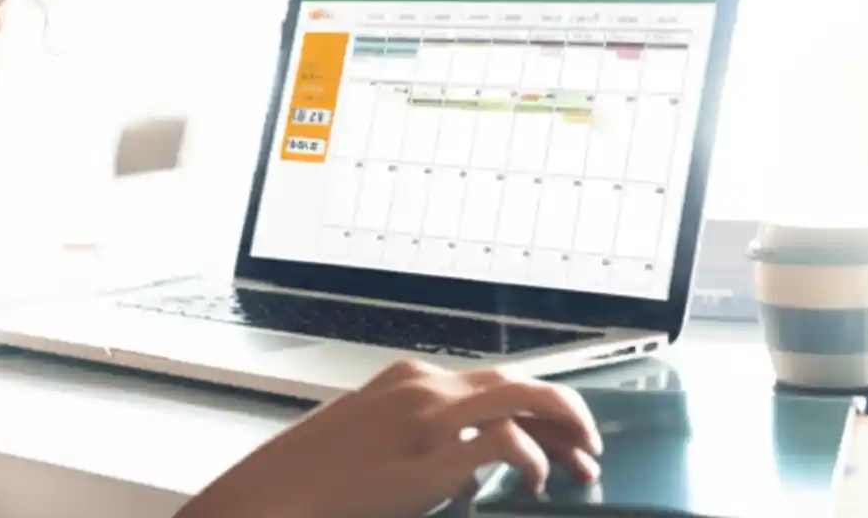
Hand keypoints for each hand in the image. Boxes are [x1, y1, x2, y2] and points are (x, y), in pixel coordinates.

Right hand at [178, 360, 602, 517]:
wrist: (279, 491)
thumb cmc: (317, 473)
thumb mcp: (372, 436)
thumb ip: (421, 439)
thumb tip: (468, 468)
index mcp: (409, 377)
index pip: (492, 380)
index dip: (535, 406)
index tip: (556, 431)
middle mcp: (425, 386)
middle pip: (519, 382)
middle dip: (563, 412)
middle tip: (588, 445)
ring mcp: (432, 415)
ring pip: (526, 398)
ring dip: (565, 427)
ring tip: (584, 459)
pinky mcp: (436, 451)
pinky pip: (508, 443)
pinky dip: (532, 460)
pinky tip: (534, 483)